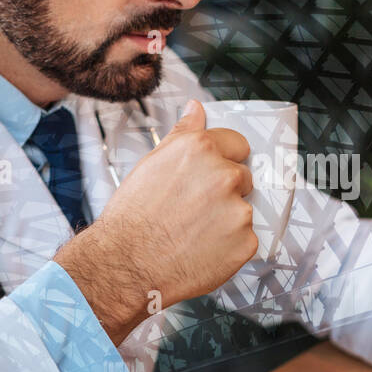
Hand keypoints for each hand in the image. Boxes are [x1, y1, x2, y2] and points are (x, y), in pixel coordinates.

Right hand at [53, 100, 256, 343]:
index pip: (237, 144)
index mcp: (202, 149)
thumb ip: (183, 133)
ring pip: (243, 210)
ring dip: (226, 220)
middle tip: (193, 209)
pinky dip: (229, 247)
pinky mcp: (246, 242)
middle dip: (224, 191)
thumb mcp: (153, 163)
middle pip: (242, 177)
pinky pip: (245, 240)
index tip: (207, 177)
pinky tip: (201, 251)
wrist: (126, 263)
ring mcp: (239, 211)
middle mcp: (225, 175)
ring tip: (193, 233)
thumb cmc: (133, 215)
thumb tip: (196, 108)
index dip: (222, 161)